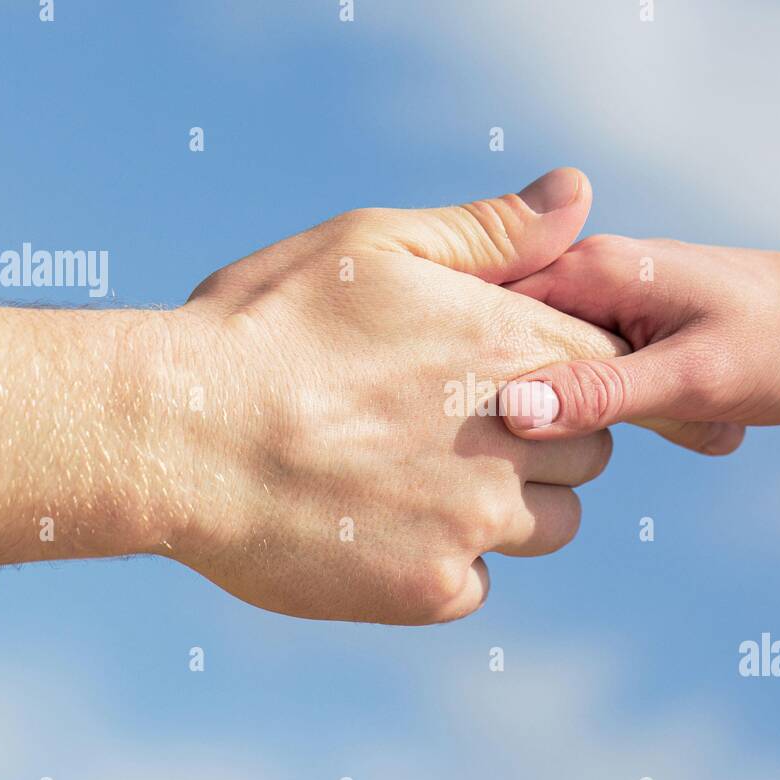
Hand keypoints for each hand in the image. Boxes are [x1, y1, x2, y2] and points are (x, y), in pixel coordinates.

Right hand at [158, 169, 624, 622]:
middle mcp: (513, 436)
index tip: (506, 376)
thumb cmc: (265, 326)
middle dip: (544, 440)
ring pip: (552, 524)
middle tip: (455, 428)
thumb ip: (488, 231)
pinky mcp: (430, 587)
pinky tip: (378, 527)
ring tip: (419, 480)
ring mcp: (476, 520)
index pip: (605, 365)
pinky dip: (441, 563)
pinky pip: (476, 584)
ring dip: (507, 508)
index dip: (561, 370)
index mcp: (507, 344)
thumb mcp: (373, 246)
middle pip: (591, 450)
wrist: (175, 434)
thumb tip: (580, 192)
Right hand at [498, 238, 779, 453]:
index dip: (472, 375)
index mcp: (590, 269)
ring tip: (683, 426)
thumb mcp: (695, 378)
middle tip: (609, 445)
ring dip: (601, 417)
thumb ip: (601, 394)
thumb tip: (510, 412)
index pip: (484, 316)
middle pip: (516, 349)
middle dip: (545, 408)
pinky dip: (633, 411)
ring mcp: (615, 301)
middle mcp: (591, 275)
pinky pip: (602, 376)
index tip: (483, 433)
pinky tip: (689, 426)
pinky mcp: (639, 329)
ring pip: (563, 371)